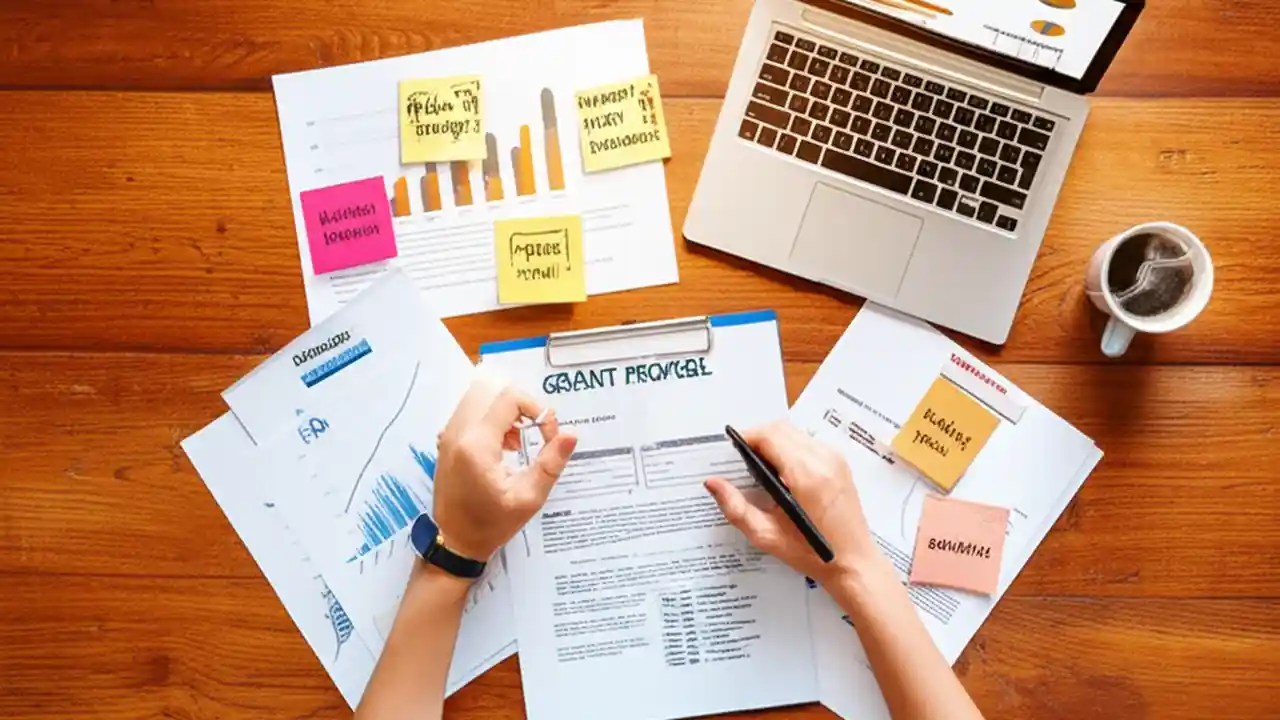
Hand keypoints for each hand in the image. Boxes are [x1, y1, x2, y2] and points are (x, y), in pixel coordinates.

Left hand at [432, 377, 577, 560]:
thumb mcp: (528, 498)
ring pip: (479, 398)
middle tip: (533, 433)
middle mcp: (457, 432)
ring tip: (518, 443)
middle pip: (492, 390)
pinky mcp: (445, 441)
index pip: (509, 398)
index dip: (536, 409)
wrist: (454, 542)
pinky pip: (469, 412)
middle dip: (520, 406)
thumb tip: (570, 435)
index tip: (547, 434)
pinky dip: (490, 419)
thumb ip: (550, 463)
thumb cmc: (491, 524)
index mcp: (477, 444)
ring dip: (504, 412)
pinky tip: (502, 448)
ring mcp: (447, 435)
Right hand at [705, 420, 880, 585]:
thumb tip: (713, 483)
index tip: (732, 450)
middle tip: (742, 460)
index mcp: (806, 476)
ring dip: (774, 441)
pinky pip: (809, 441)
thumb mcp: (766, 535)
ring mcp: (835, 459)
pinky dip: (790, 447)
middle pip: (781, 429)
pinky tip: (782, 471)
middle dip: (757, 437)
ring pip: (795, 432)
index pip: (769, 436)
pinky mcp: (840, 463)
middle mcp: (823, 460)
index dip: (746, 437)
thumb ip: (735, 507)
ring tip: (760, 467)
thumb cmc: (811, 553)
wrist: (853, 562)